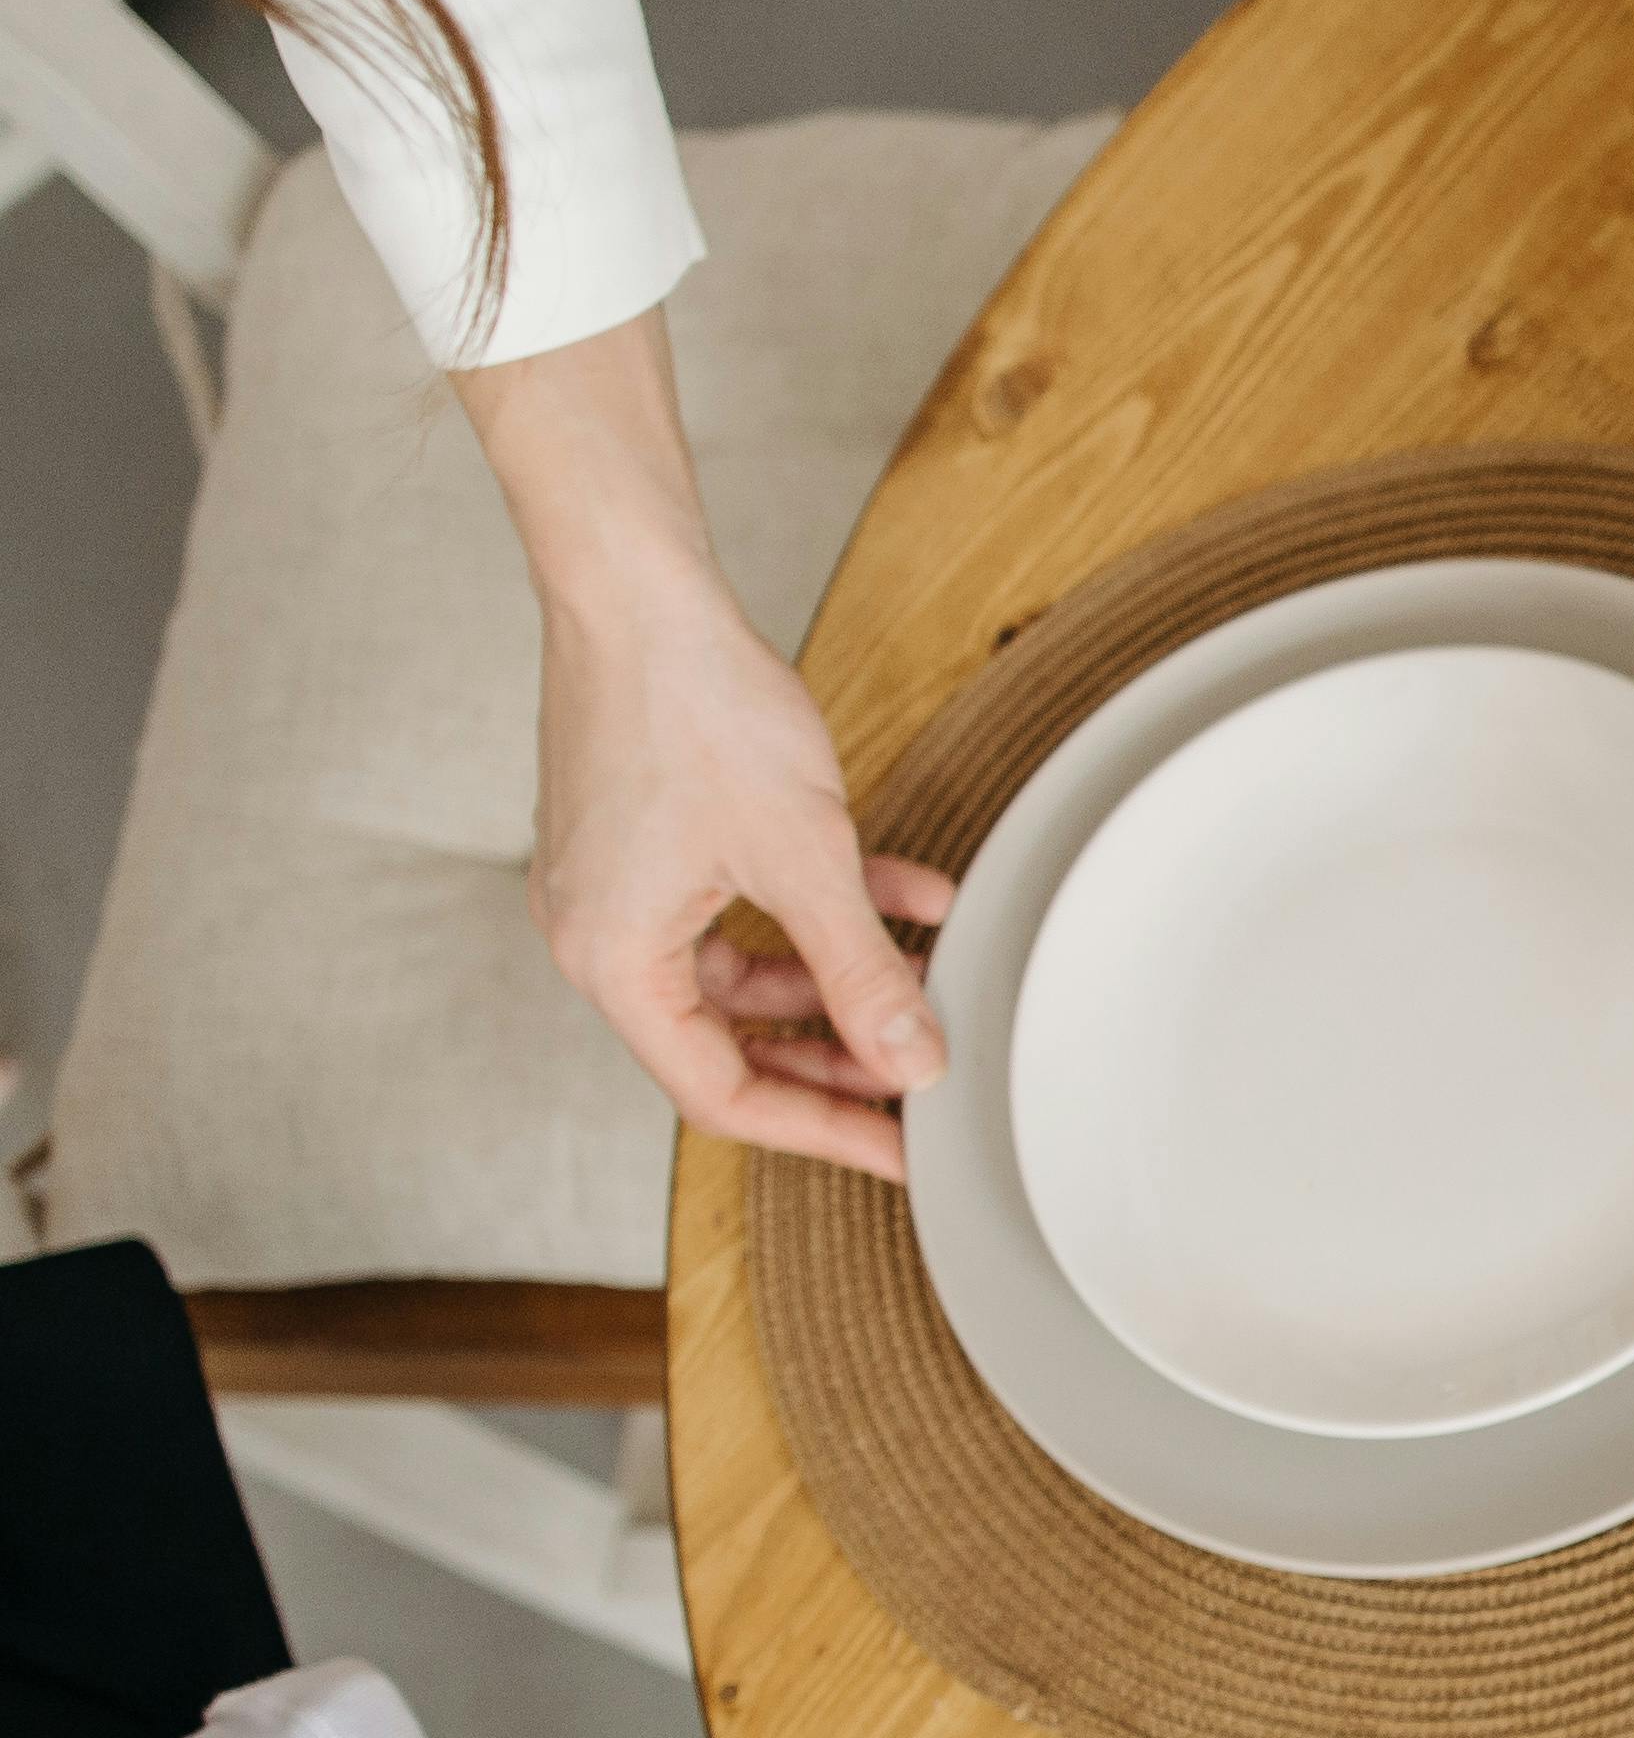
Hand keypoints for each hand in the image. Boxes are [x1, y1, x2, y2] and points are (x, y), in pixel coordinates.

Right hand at [453, 308, 945, 1178]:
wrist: (638, 587)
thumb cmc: (694, 708)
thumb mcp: (804, 857)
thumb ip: (862, 972)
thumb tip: (916, 1066)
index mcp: (614, 963)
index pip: (720, 1093)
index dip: (822, 1128)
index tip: (903, 1150)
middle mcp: (600, 936)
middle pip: (730, 1043)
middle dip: (836, 1062)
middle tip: (924, 1084)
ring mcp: (620, 885)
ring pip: (746, 973)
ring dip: (837, 982)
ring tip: (929, 989)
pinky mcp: (649, 838)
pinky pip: (741, 905)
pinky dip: (822, 910)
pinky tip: (916, 898)